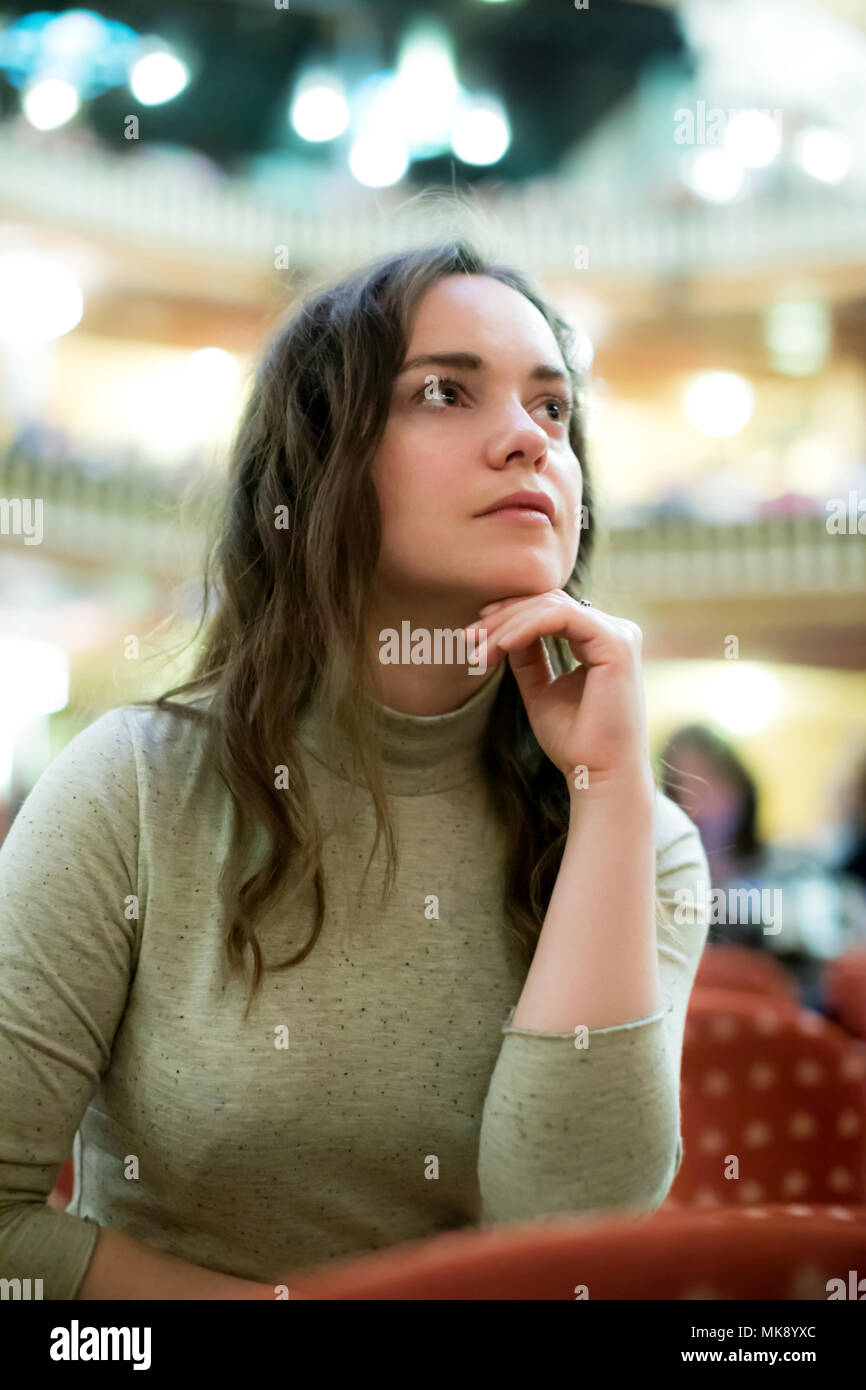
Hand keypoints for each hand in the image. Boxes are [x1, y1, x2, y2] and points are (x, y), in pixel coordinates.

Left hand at [465, 590, 652, 790]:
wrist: (597, 775)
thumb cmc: (574, 742)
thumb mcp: (540, 690)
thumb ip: (527, 657)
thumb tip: (504, 629)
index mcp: (600, 641)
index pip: (550, 610)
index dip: (508, 615)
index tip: (473, 634)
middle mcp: (614, 632)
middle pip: (548, 603)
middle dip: (502, 618)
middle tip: (468, 638)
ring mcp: (618, 635)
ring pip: (551, 607)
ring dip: (507, 624)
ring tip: (479, 648)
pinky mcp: (616, 644)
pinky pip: (561, 618)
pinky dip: (526, 627)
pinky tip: (502, 646)